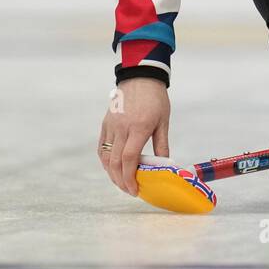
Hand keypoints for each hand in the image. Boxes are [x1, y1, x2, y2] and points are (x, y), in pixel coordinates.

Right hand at [99, 77, 169, 196]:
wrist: (140, 77)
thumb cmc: (156, 99)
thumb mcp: (163, 121)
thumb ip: (162, 145)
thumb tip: (165, 165)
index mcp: (138, 127)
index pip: (130, 159)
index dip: (130, 177)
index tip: (135, 189)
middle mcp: (121, 128)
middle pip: (116, 162)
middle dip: (121, 181)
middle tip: (129, 191)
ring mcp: (111, 126)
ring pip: (106, 157)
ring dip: (112, 173)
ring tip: (122, 183)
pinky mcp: (106, 124)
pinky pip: (102, 147)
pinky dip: (105, 161)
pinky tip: (112, 168)